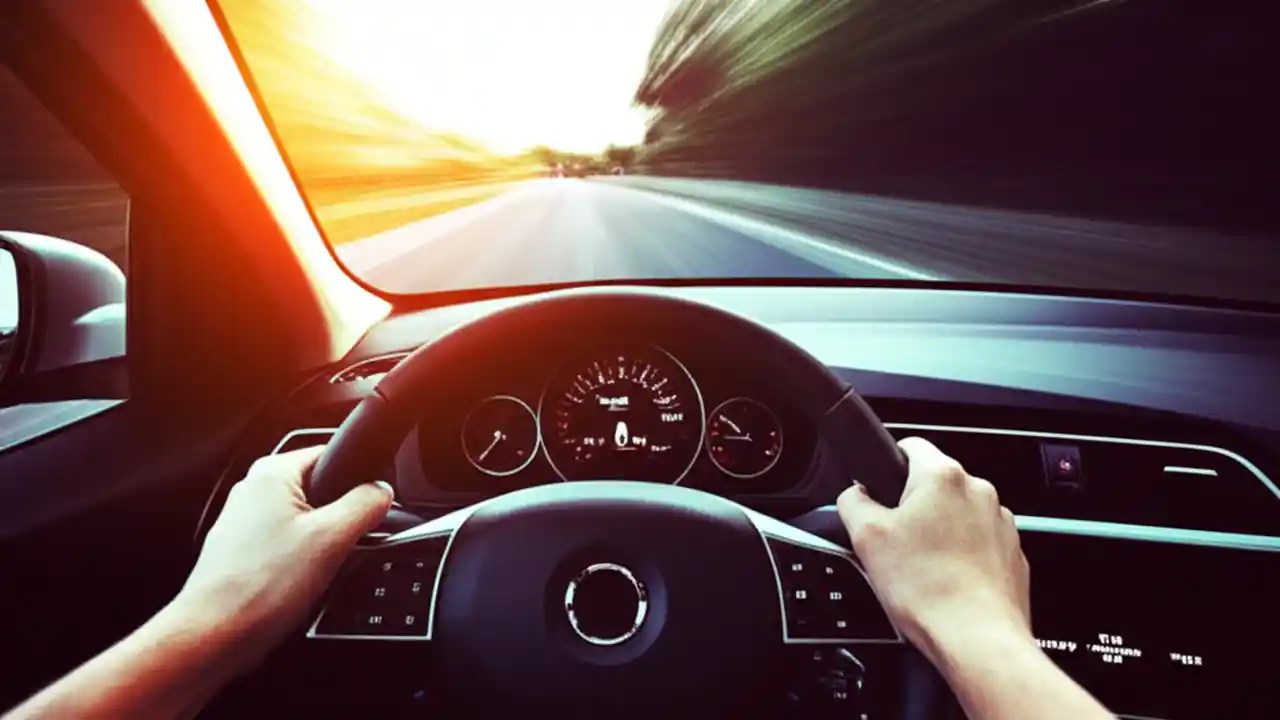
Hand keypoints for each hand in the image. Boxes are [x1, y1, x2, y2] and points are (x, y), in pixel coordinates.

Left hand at [173, 447, 393, 671]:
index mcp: (272, 472)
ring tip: (312, 572)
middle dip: (339, 521)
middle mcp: (253, 490)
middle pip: (322, 492)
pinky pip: (288, 547)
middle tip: (339, 549)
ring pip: (306, 524)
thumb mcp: (332, 538)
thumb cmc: (258, 588)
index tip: (366, 511)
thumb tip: (381, 491)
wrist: (214, 636)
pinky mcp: (243, 551)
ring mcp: (244, 522)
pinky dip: (300, 563)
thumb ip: (366, 504)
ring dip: (319, 546)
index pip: (333, 454)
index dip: (360, 482)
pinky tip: (296, 585)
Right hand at [837, 437, 1030, 666]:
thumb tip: (854, 496)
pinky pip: (977, 543)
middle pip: (932, 484)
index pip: (909, 445)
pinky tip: (943, 581)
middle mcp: (978, 491)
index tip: (878, 491)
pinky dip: (960, 556)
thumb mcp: (866, 538)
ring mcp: (1000, 523)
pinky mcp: (1011, 552)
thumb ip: (852, 502)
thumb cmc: (930, 591)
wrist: (977, 639)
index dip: (885, 466)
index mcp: (942, 476)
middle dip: (911, 508)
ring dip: (937, 533)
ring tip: (920, 569)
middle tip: (893, 543)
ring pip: (955, 515)